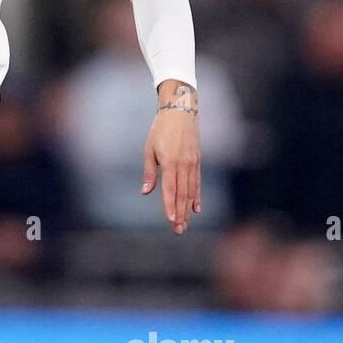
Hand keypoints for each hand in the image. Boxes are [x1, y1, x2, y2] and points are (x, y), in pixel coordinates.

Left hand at [141, 80, 200, 234]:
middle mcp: (184, 165)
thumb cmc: (160, 130)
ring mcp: (193, 164)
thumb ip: (149, 172)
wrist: (180, 112)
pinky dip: (196, 197)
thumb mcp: (149, 149)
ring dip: (187, 209)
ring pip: (190, 191)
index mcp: (170, 162)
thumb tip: (145, 192)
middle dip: (180, 214)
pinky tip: (196, 209)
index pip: (170, 189)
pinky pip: (197, 183)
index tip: (170, 220)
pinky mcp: (197, 161)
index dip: (170, 206)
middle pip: (182, 194)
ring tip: (185, 224)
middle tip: (178, 230)